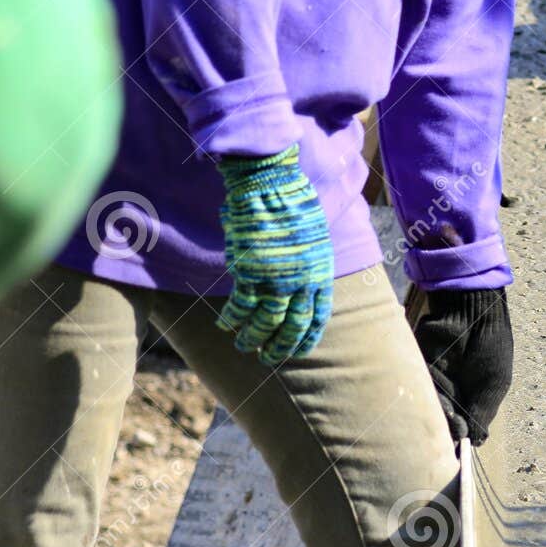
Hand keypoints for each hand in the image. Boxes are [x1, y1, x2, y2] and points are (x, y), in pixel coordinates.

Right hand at [216, 146, 335, 365]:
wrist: (272, 188)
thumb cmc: (293, 204)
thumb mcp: (314, 238)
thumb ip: (308, 263)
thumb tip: (300, 281)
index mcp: (320, 274)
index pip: (318, 317)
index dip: (308, 337)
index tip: (300, 350)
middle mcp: (301, 283)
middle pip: (292, 327)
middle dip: (280, 346)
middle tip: (268, 358)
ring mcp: (276, 280)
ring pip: (265, 323)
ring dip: (253, 338)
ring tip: (244, 346)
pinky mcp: (251, 274)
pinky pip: (241, 306)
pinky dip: (232, 319)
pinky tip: (225, 325)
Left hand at [412, 289, 513, 443]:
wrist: (473, 312)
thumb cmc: (490, 347)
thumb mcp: (495, 384)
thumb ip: (484, 414)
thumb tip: (476, 443)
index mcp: (472, 397)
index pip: (464, 424)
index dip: (462, 435)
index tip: (463, 444)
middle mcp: (452, 392)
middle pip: (444, 419)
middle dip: (450, 424)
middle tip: (457, 423)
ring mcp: (434, 381)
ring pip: (431, 406)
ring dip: (441, 407)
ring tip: (453, 400)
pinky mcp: (417, 368)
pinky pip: (418, 386)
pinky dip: (429, 390)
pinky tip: (441, 382)